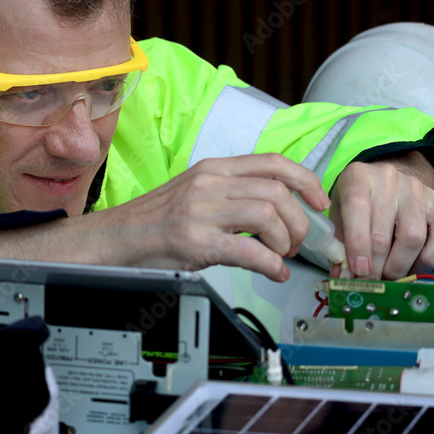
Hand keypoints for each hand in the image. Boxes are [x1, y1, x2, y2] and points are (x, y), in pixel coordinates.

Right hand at [0, 153, 329, 280]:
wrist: (114, 240)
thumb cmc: (156, 222)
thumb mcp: (197, 193)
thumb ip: (234, 194)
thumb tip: (278, 211)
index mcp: (214, 169)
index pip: (273, 162)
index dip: (306, 180)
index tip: (319, 201)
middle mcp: (209, 183)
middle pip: (277, 190)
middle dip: (300, 220)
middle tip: (299, 242)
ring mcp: (200, 211)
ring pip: (268, 213)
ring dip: (286, 240)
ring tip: (281, 256)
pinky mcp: (193, 241)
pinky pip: (247, 248)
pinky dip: (269, 263)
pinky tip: (272, 271)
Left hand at [328, 152, 433, 279]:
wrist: (388, 183)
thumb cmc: (361, 204)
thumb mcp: (340, 215)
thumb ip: (338, 244)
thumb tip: (342, 278)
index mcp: (358, 177)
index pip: (357, 206)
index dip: (357, 243)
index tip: (358, 270)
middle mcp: (389, 179)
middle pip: (384, 231)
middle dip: (375, 266)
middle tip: (370, 284)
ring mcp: (417, 190)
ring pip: (413, 237)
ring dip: (399, 266)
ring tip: (388, 277)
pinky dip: (427, 260)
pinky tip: (412, 267)